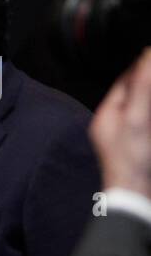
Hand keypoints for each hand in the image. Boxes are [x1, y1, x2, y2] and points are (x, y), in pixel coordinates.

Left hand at [92, 47, 150, 199]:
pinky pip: (146, 121)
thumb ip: (142, 88)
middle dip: (148, 80)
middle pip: (136, 93)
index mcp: (108, 115)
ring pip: (143, 107)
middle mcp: (115, 124)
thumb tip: (147, 57)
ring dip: (150, 95)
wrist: (136, 198)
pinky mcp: (140, 146)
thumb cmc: (132, 159)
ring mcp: (128, 136)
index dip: (143, 66)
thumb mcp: (137, 119)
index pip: (126, 81)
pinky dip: (149, 111)